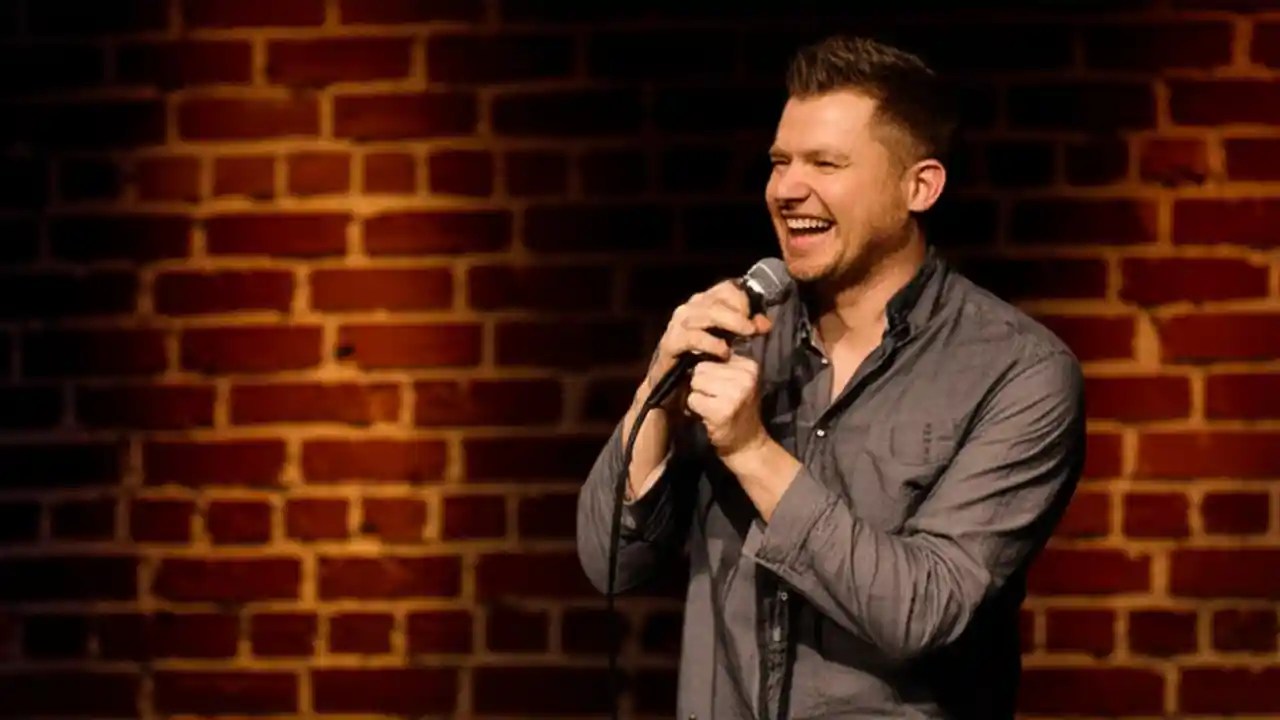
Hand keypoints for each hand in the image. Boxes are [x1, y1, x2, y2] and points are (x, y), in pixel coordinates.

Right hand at [646, 280, 772, 408]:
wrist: (673, 386)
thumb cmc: (703, 359)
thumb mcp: (728, 340)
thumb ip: (747, 328)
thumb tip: (766, 323)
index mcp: (704, 302)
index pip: (727, 288)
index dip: (744, 299)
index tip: (757, 318)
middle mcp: (690, 308)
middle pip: (716, 299)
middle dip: (739, 311)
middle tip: (753, 328)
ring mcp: (677, 324)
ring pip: (704, 314)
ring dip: (728, 322)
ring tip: (745, 334)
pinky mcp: (670, 343)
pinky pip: (692, 337)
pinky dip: (710, 342)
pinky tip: (724, 351)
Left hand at [686, 354, 767, 457]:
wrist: (747, 445)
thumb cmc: (737, 411)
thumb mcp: (737, 382)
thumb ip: (721, 364)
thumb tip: (693, 347)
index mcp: (750, 365)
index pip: (713, 353)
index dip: (708, 372)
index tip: (719, 387)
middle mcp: (746, 377)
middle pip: (701, 367)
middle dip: (701, 384)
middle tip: (714, 400)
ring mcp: (736, 393)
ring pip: (695, 382)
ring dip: (696, 396)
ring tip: (710, 407)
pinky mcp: (723, 410)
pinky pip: (692, 399)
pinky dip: (694, 409)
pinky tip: (708, 416)